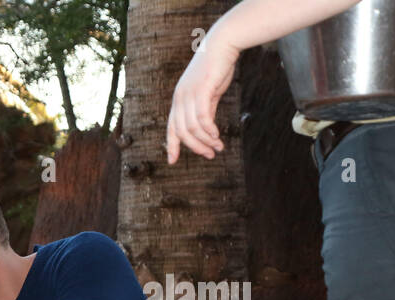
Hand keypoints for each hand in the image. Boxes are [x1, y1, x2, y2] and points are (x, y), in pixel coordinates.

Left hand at [165, 32, 239, 163]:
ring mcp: (188, 94)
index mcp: (179, 99)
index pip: (171, 127)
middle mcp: (179, 98)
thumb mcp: (209, 91)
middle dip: (195, 147)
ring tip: (218, 147)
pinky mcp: (200, 90)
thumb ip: (206, 108)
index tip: (172, 160)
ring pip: (192, 127)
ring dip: (205, 141)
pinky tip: (217, 136)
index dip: (171, 145)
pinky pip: (202, 117)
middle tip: (210, 155)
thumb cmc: (217, 66)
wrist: (223, 43)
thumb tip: (206, 127)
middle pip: (181, 131)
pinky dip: (209, 130)